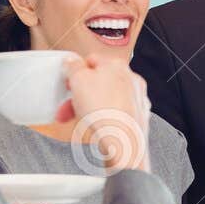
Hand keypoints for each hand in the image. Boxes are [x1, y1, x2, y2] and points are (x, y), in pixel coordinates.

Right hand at [59, 53, 149, 172]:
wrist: (123, 143)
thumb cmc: (104, 111)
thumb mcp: (78, 80)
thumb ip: (73, 66)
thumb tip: (72, 61)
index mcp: (118, 65)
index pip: (92, 61)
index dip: (76, 72)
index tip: (68, 84)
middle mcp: (132, 80)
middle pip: (99, 83)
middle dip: (79, 95)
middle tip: (66, 108)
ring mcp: (137, 100)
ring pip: (107, 99)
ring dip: (89, 107)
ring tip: (78, 119)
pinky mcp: (137, 118)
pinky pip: (116, 114)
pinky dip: (104, 118)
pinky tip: (96, 127)